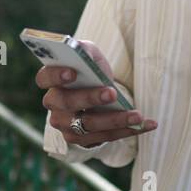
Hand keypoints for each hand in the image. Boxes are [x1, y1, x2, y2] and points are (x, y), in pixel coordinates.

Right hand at [36, 39, 157, 147]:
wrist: (99, 93)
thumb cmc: (91, 71)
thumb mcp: (89, 55)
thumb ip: (84, 50)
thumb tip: (82, 51)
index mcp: (51, 81)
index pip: (44, 78)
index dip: (56, 76)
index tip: (73, 72)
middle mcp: (54, 105)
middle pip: (67, 104)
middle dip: (90, 99)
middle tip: (111, 93)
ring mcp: (66, 125)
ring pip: (88, 126)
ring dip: (115, 120)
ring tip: (136, 115)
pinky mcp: (82, 140)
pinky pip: (104, 138)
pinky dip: (127, 131)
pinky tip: (146, 124)